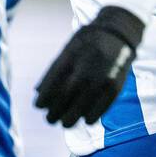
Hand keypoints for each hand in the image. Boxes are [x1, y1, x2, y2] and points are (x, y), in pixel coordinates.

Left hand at [35, 5, 142, 126]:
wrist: (118, 34)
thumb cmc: (87, 43)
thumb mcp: (68, 49)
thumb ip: (54, 70)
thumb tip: (38, 92)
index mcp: (71, 56)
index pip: (52, 83)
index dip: (44, 99)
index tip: (39, 106)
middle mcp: (86, 68)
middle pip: (65, 98)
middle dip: (54, 113)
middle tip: (50, 119)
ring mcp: (101, 78)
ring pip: (81, 107)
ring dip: (70, 119)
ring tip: (65, 122)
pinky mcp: (114, 86)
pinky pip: (100, 109)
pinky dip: (90, 117)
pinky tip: (85, 119)